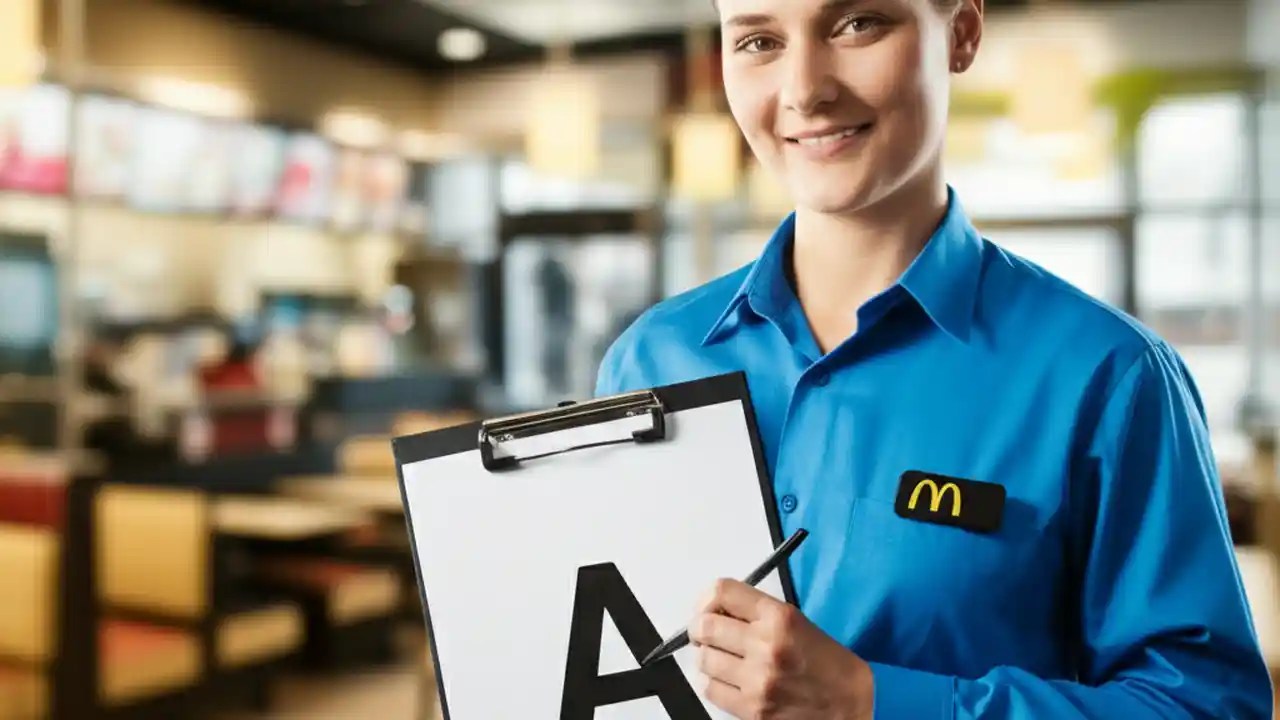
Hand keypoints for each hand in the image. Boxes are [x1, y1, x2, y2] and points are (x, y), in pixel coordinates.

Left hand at [688, 579, 873, 719]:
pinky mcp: (752, 710)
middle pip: (704, 626)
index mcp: (779, 617)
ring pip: (704, 660)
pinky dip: (715, 683)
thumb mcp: (795, 621)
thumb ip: (755, 611)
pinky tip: (731, 680)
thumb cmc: (826, 662)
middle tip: (708, 634)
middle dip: (701, 629)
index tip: (710, 607)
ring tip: (726, 659)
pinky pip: (710, 690)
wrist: (852, 704)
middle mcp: (766, 646)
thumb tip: (714, 609)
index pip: (721, 591)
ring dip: (709, 657)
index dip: (707, 598)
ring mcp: (757, 681)